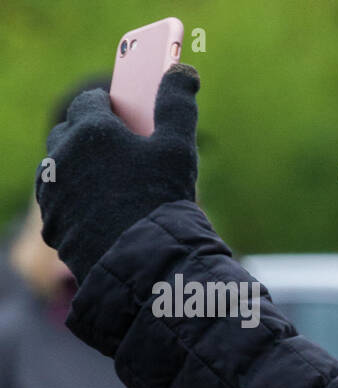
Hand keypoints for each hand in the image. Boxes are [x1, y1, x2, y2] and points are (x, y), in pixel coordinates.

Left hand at [35, 64, 200, 283]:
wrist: (146, 264)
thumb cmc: (164, 200)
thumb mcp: (178, 148)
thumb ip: (177, 105)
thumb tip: (182, 70)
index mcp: (90, 130)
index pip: (91, 102)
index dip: (110, 105)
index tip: (124, 112)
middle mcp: (61, 157)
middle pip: (68, 133)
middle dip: (88, 135)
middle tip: (118, 148)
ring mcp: (53, 193)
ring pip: (60, 170)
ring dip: (78, 170)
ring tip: (108, 184)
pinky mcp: (53, 225)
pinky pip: (61, 205)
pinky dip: (76, 204)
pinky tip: (102, 215)